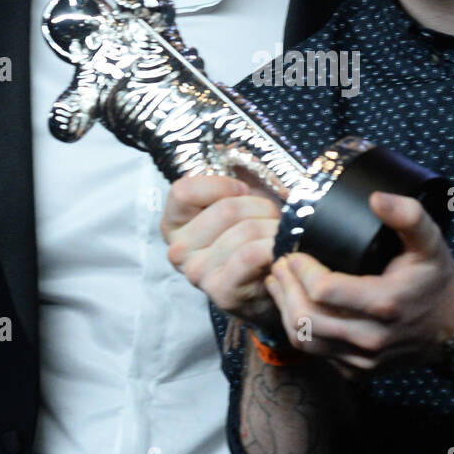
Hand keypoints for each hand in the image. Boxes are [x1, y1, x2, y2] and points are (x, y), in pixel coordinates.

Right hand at [162, 175, 282, 329]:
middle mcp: (178, 251)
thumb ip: (228, 186)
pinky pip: (250, 255)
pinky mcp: (222, 291)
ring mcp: (197, 273)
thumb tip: (246, 163)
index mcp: (174, 224)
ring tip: (279, 238)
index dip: (222, 186)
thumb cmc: (249, 241)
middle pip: (226, 209)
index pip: (184, 190)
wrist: (266, 287)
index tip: (243, 192)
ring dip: (274, 230)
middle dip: (262, 208)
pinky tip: (278, 253)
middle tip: (274, 219)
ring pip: (245, 231)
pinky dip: (272, 248)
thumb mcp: (233, 207)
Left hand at [264, 191, 453, 373]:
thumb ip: (408, 216)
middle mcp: (372, 337)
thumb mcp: (431, 242)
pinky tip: (296, 307)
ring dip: (286, 311)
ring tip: (280, 284)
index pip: (323, 291)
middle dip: (286, 289)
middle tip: (279, 265)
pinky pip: (318, 355)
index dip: (301, 270)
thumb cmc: (436, 278)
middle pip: (307, 318)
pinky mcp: (359, 370)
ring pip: (306, 340)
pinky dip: (301, 330)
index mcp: (386, 303)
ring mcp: (364, 358)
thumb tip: (376, 197)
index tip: (294, 253)